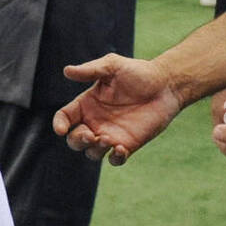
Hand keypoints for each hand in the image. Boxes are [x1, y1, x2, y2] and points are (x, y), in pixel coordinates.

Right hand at [52, 54, 182, 164]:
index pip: (65, 117)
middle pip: (74, 140)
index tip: (62, 129)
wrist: (165, 85)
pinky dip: (114, 158)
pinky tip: (120, 149)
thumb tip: (67, 71)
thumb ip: (90, 70)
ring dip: (95, 149)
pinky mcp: (127, 145)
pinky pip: (114, 160)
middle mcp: (96, 121)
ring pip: (92, 153)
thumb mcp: (112, 66)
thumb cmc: (138, 72)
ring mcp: (110, 135)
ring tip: (108, 139)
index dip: (59, 124)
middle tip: (90, 135)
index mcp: (87, 104)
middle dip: (77, 141)